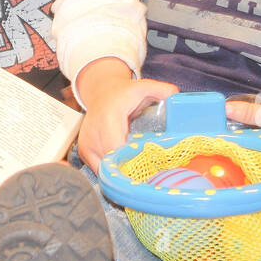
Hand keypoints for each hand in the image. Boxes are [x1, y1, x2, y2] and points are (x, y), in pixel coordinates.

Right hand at [75, 58, 178, 173]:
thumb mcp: (144, 86)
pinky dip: (112, 172)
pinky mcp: (84, 151)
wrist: (101, 92)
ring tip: (137, 172)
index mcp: (109, 118)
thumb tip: (176, 98)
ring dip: (120, 173)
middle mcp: (94, 133)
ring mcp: (86, 144)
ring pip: (103, 170)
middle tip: (148, 174)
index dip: (131, 161)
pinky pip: (98, 169)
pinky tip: (125, 168)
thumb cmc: (124, 93)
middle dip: (129, 171)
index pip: (116, 149)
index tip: (148, 166)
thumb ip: (162, 90)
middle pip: (110, 164)